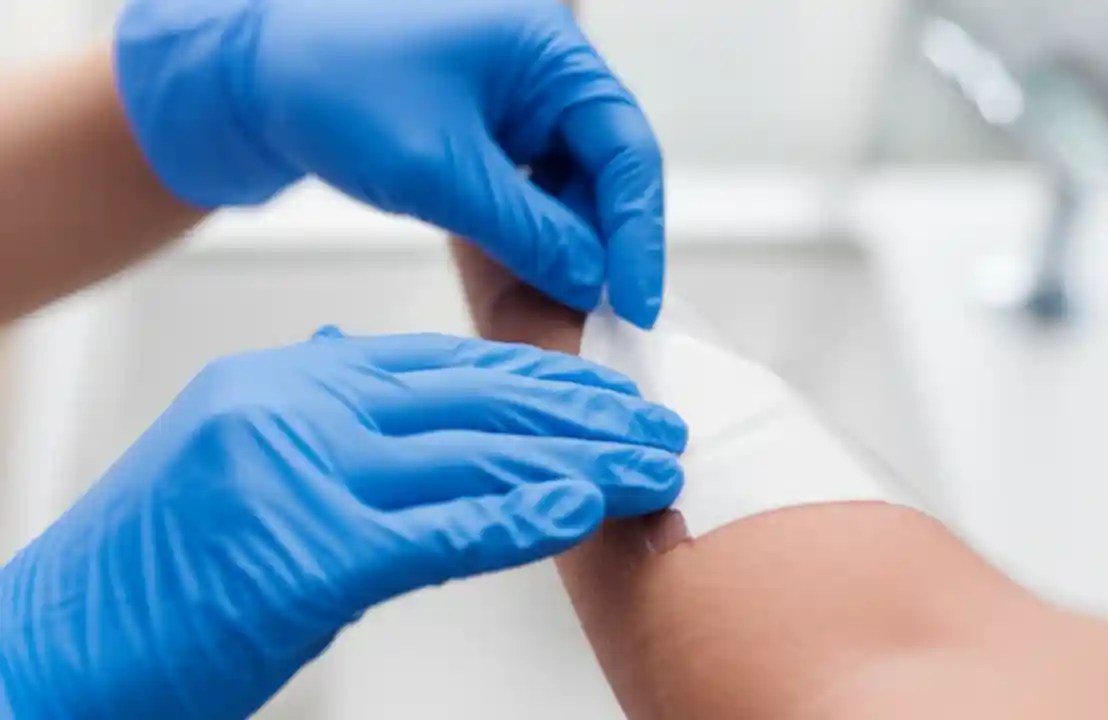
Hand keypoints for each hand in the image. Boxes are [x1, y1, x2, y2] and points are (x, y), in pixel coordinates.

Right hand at [0, 328, 685, 717]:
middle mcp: (292, 406)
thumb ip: (307, 408)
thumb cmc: (149, 578)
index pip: (440, 365)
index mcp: (281, 380)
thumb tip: (363, 349)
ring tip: (651, 470)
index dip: (537, 380)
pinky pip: (442, 530)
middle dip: (579, 415)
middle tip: (658, 426)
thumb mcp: (229, 459)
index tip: (604, 394)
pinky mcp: (305, 550)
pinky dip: (521, 521)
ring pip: (475, 457)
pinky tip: (584, 513)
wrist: (54, 656)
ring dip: (578, 466)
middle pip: (473, 401)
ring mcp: (298, 470)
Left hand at [115, 0, 665, 327]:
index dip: (638, 233)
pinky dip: (525, 241)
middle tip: (601, 319)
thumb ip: (528, 231)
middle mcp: (542, 72)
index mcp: (547, 50)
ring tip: (555, 313)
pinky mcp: (485, 133)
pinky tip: (520, 284)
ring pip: (567, 191)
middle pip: (603, 173)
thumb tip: (593, 282)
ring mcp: (513, 103)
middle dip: (599, 248)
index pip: (625, 147)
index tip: (635, 301)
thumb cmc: (329, 88)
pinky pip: (527, 194)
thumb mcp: (440, 171)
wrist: (244, 79)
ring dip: (562, 252)